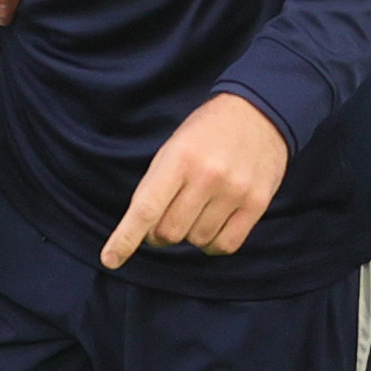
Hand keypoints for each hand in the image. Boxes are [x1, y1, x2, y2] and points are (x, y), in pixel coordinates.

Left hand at [103, 90, 292, 259]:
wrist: (260, 112)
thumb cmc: (206, 134)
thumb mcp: (173, 148)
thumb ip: (155, 187)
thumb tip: (142, 232)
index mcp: (180, 158)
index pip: (147, 208)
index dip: (125, 238)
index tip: (110, 259)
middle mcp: (208, 175)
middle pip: (170, 232)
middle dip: (161, 232)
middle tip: (169, 214)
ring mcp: (235, 190)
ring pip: (197, 240)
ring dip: (191, 233)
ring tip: (199, 207)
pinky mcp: (257, 202)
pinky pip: (225, 245)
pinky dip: (213, 243)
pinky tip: (213, 223)